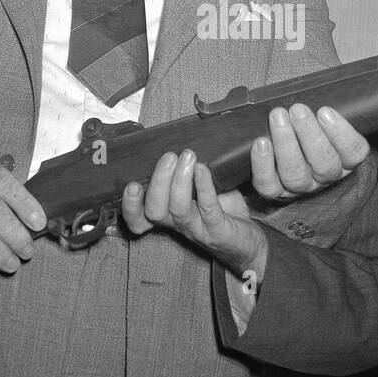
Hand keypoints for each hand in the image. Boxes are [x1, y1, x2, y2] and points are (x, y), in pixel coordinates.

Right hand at [119, 150, 268, 280]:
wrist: (248, 238)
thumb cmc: (220, 209)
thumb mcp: (198, 188)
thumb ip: (184, 171)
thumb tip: (177, 138)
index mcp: (167, 214)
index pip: (138, 218)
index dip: (130, 205)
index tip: (130, 183)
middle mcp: (178, 224)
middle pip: (154, 211)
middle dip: (158, 182)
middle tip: (169, 156)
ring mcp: (197, 229)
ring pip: (178, 210)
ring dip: (180, 181)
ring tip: (188, 157)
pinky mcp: (218, 230)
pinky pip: (208, 209)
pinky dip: (204, 187)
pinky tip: (203, 169)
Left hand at [249, 104, 369, 199]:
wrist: (278, 149)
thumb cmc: (306, 124)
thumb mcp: (323, 115)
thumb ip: (327, 108)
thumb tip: (332, 83)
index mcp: (344, 159)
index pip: (354, 152)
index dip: (341, 133)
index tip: (325, 111)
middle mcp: (324, 176)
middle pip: (324, 164)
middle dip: (310, 135)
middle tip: (298, 109)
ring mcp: (300, 186)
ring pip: (296, 175)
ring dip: (286, 144)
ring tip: (278, 117)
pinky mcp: (274, 191)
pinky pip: (268, 185)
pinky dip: (263, 164)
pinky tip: (261, 142)